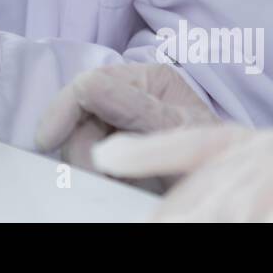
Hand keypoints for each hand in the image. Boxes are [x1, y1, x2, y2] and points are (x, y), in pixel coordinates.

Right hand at [35, 63, 218, 181]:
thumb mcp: (178, 131)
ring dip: (88, 161)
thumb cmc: (214, 159)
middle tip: (97, 176)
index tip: (45, 141)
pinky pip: (89, 154)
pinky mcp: (119, 147)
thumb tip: (87, 86)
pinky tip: (112, 181)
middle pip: (81, 113)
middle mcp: (135, 95)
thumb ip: (135, 107)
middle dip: (80, 145)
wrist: (227, 192)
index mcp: (150, 80)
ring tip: (115, 181)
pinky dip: (93, 171)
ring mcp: (126, 122)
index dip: (63, 109)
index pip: (90, 83)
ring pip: (80, 136)